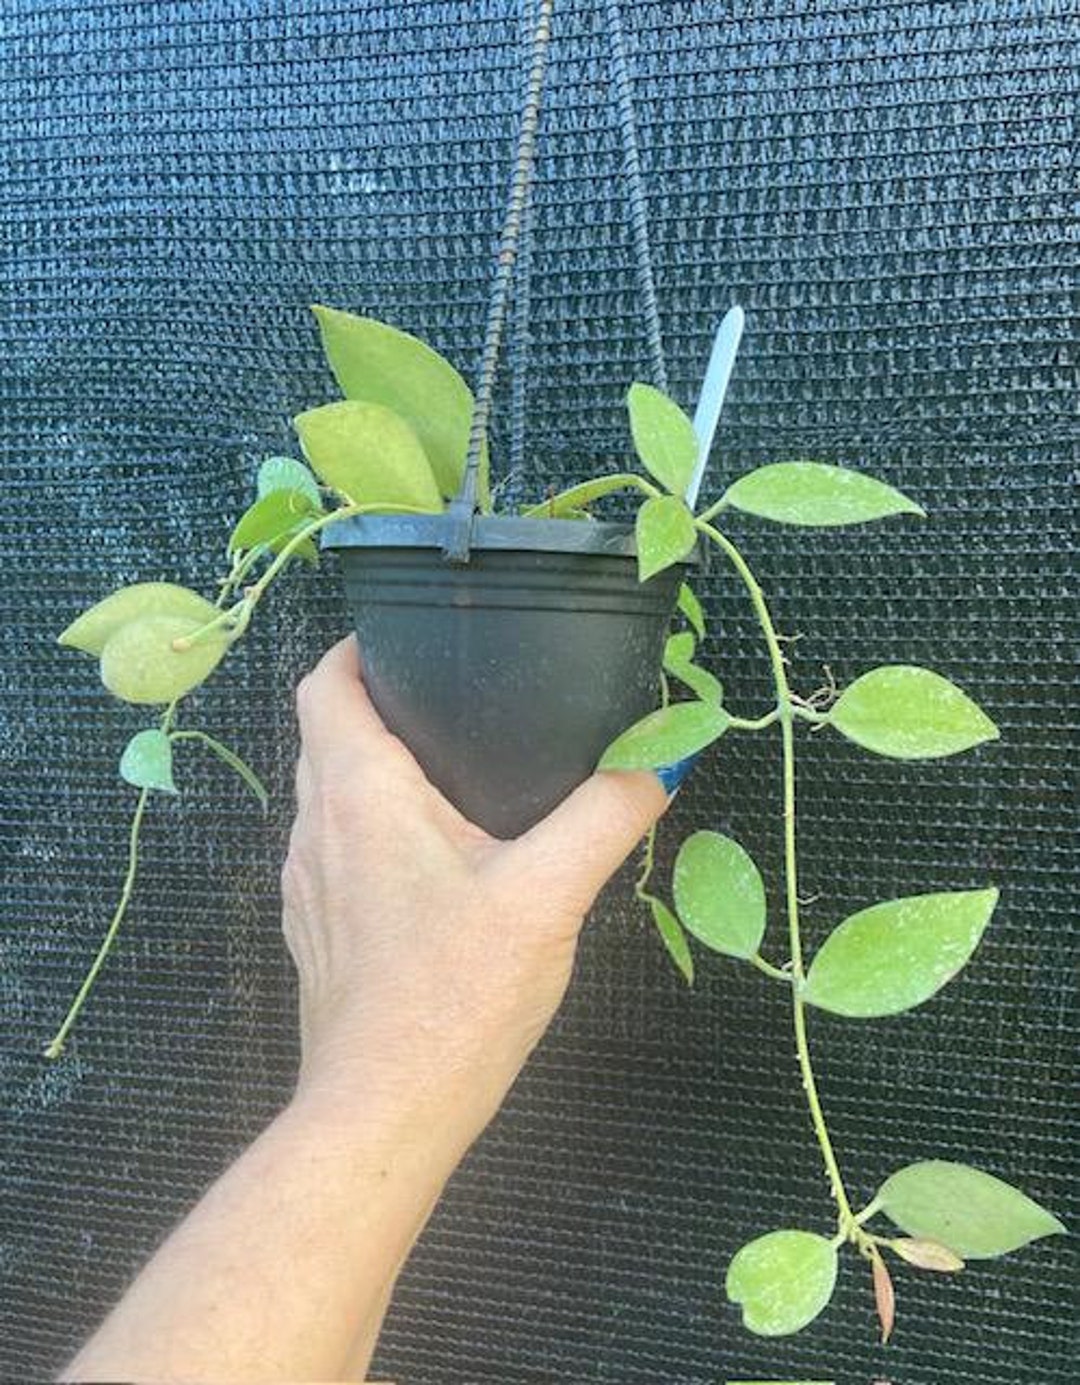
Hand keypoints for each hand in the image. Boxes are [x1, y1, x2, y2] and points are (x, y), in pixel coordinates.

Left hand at [282, 636, 668, 1147]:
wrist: (383, 1112)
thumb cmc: (455, 994)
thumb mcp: (548, 896)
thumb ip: (608, 816)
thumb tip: (664, 756)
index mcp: (358, 794)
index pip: (324, 684)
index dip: (358, 648)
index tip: (411, 639)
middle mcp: (315, 829)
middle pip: (327, 735)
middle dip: (378, 705)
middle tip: (456, 698)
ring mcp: (307, 887)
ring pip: (328, 797)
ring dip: (373, 770)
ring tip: (452, 769)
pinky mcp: (319, 933)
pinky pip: (336, 852)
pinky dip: (371, 830)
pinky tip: (433, 861)